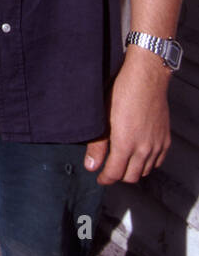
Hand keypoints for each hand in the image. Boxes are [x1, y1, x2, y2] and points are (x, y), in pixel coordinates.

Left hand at [84, 49, 170, 184]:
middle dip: (118, 176)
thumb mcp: (102, 117)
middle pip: (130, 177)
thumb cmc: (121, 91)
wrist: (146, 77)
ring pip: (145, 171)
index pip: (115, 174)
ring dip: (132, 170)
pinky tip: (139, 155)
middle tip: (109, 169)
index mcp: (125, 144)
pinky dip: (148, 163)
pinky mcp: (165, 138)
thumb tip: (91, 166)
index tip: (99, 177)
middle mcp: (144, 148)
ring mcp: (156, 144)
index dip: (105, 178)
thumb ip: (97, 145)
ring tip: (122, 161)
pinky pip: (157, 161)